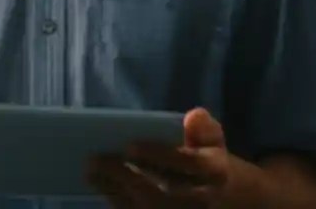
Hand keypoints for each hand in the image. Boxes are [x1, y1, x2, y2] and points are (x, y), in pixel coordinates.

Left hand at [87, 108, 230, 207]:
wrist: (225, 198)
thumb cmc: (208, 161)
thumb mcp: (213, 141)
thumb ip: (204, 128)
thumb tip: (193, 116)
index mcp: (214, 171)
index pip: (186, 163)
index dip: (158, 154)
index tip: (129, 146)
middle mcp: (201, 200)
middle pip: (160, 194)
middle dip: (125, 177)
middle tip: (96, 159)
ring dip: (114, 191)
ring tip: (90, 172)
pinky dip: (117, 201)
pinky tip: (99, 185)